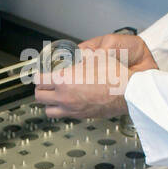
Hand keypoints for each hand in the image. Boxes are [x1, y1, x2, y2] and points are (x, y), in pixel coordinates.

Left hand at [33, 32, 157, 118]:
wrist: (128, 91)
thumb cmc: (114, 75)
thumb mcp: (94, 56)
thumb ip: (81, 55)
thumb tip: (79, 52)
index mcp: (64, 80)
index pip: (39, 80)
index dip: (38, 75)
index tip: (40, 73)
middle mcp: (65, 97)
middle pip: (39, 96)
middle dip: (40, 88)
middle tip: (45, 83)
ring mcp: (72, 109)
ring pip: (48, 110)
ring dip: (48, 102)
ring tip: (54, 96)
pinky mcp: (81, 116)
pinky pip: (64, 115)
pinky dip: (62, 109)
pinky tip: (69, 102)